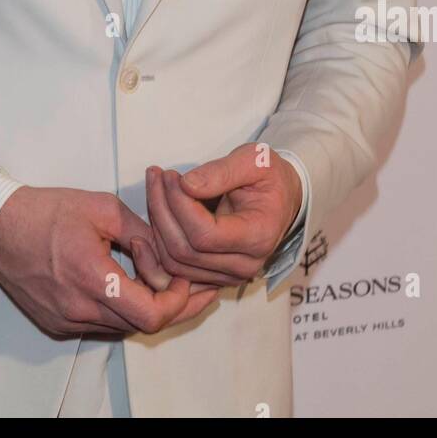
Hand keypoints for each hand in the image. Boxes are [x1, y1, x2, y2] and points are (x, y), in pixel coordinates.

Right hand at [0, 186, 220, 338]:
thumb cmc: (47, 212)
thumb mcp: (102, 207)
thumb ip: (142, 233)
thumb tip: (168, 257)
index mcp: (92, 278)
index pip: (151, 315)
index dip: (178, 301)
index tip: (184, 277)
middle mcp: (80, 309)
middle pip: (142, 326)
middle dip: (172, 305)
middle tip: (191, 284)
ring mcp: (67, 321)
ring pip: (123, 327)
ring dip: (145, 308)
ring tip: (163, 281)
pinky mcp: (58, 324)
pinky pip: (102, 325)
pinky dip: (121, 310)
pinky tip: (130, 286)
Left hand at [136, 144, 302, 289]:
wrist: (281, 199)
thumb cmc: (269, 177)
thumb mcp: (254, 160)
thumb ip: (221, 171)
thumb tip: (185, 185)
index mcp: (258, 237)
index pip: (205, 234)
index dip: (179, 204)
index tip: (170, 175)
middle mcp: (243, 266)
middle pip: (184, 250)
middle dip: (162, 209)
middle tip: (157, 176)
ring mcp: (227, 277)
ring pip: (174, 263)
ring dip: (157, 223)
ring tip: (156, 187)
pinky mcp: (212, 276)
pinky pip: (174, 269)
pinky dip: (158, 242)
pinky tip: (155, 212)